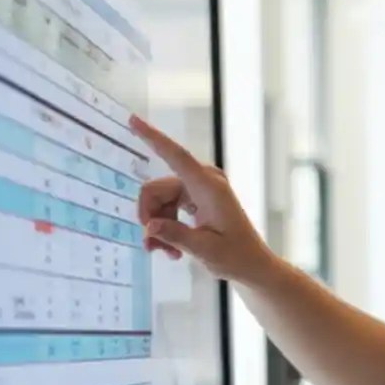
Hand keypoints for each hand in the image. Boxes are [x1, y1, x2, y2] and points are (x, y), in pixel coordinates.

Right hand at [131, 115, 277, 283]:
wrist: (252, 265)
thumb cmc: (236, 257)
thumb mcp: (204, 250)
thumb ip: (175, 236)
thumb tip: (149, 226)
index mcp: (209, 186)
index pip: (176, 155)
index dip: (153, 137)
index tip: (132, 119)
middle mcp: (204, 181)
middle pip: (155, 190)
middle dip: (150, 219)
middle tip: (154, 249)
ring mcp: (200, 188)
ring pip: (158, 202)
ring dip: (158, 229)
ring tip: (168, 253)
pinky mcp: (196, 197)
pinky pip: (167, 206)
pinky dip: (165, 227)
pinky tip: (172, 251)